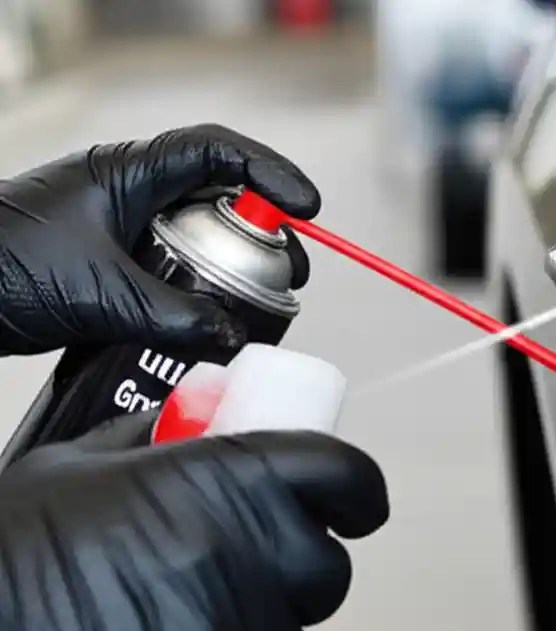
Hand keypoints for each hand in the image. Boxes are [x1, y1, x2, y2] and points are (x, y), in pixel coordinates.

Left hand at [0, 124, 318, 356]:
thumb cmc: (1, 271)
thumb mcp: (102, 296)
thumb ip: (176, 316)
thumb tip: (232, 332)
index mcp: (126, 174)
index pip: (216, 152)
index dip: (269, 173)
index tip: (306, 209)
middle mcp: (125, 193)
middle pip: (216, 196)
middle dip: (262, 231)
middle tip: (291, 270)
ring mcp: (114, 226)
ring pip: (194, 233)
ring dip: (230, 263)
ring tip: (258, 299)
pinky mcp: (105, 262)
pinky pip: (168, 265)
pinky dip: (196, 287)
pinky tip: (208, 318)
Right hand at [0, 413, 388, 630]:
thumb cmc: (10, 562)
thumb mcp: (74, 468)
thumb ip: (151, 438)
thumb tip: (198, 413)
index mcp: (226, 480)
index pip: (347, 477)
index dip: (356, 491)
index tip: (354, 503)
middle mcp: (248, 556)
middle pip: (326, 567)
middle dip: (296, 567)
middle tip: (247, 563)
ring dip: (257, 628)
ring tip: (182, 618)